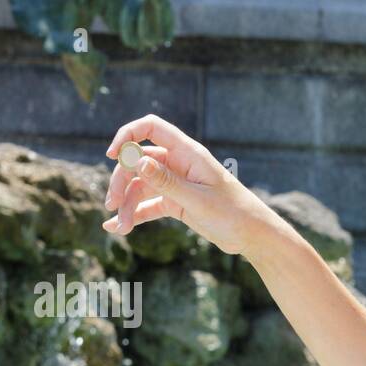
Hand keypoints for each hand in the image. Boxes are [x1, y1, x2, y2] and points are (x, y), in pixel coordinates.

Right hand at [102, 113, 275, 257]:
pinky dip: (135, 214)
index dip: (128, 136)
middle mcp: (179, 164)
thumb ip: (167, 181)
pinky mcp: (176, 203)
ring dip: (127, 204)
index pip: (151, 129)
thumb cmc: (233, 213)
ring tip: (120, 228)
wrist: (253, 235)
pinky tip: (118, 228)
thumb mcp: (197, 199)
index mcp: (188, 153)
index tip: (113, 156)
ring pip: (141, 186)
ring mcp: (176, 184)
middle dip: (122, 182)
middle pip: (139, 163)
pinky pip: (149, 204)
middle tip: (112, 204)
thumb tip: (136, 161)